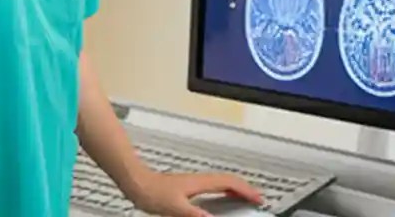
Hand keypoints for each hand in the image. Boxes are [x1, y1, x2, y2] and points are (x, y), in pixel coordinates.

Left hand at [127, 171, 263, 216]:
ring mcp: (193, 182)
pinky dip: (222, 193)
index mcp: (199, 183)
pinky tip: (220, 202)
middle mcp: (198, 180)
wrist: (135, 182)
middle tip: (257, 199)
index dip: (246, 190)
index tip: (258, 199)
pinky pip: (211, 187)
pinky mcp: (187, 187)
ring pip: (220, 183)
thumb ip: (196, 215)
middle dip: (244, 189)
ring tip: (244, 200)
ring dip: (234, 190)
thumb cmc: (151, 191)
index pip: (229, 183)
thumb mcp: (176, 207)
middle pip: (228, 181)